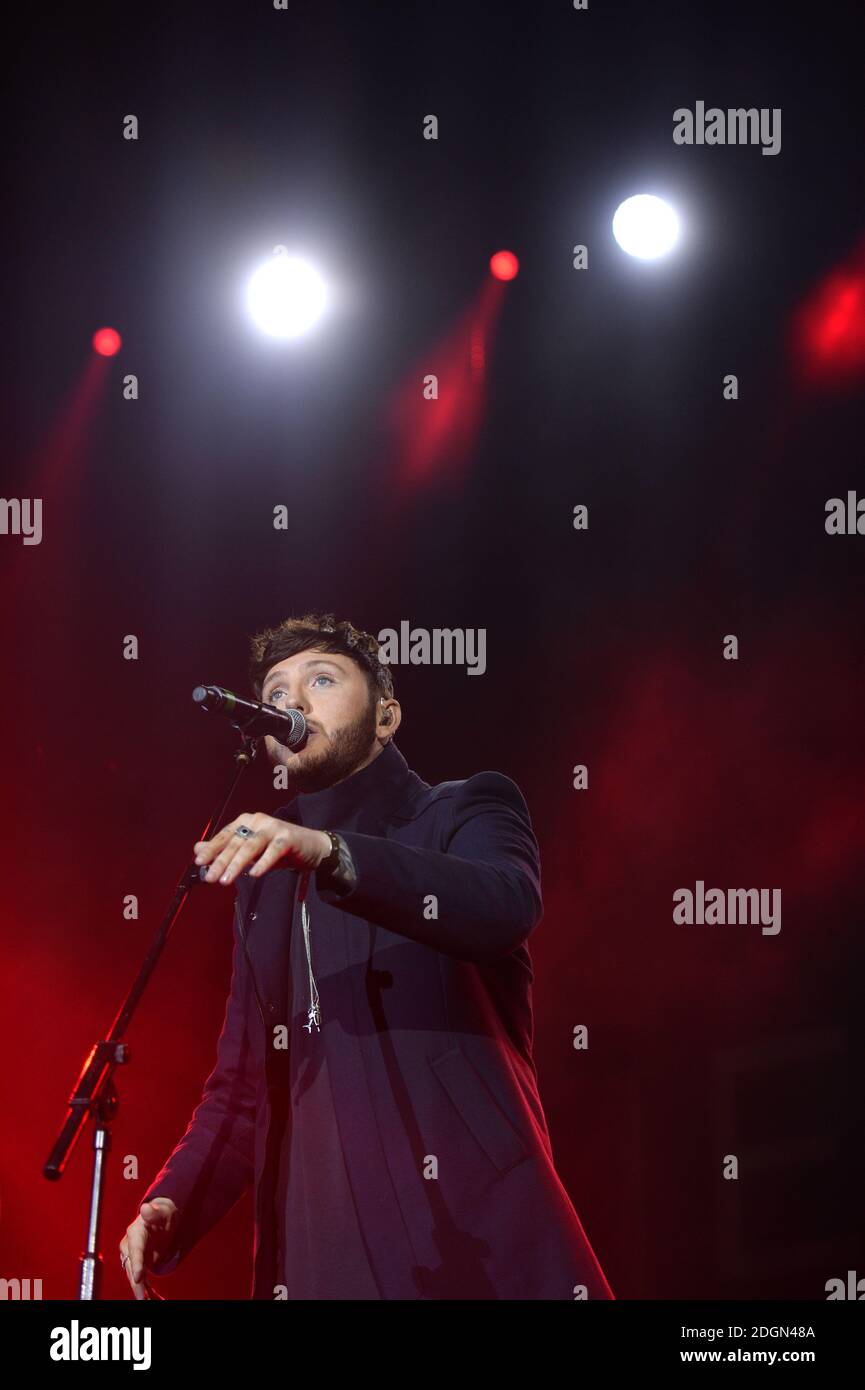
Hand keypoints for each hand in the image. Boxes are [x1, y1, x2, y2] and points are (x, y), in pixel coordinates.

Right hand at [120, 1197, 176, 1299]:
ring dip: (137, 1287)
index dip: (136, 1263)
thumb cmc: (163, 1215)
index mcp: (135, 1232)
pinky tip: (145, 1296)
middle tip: (142, 1297)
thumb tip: (146, 1208)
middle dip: (135, 1282)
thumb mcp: (163, 1211)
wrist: (160, 1219)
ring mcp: (130, 1254)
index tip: (138, 1276)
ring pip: (132, 1273)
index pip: (135, 1249)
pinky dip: (140, 1286)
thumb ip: (155, 1212)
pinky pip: (136, 1275)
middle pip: (131, 1266)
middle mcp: (129, 1244)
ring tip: (144, 1300)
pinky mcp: (134, 1262)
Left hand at [194, 814, 330, 885]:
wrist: (311, 846)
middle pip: (236, 842)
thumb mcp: (249, 850)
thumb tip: (198, 849)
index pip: (224, 835)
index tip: (199, 862)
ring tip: (226, 880)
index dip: (211, 849)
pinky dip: (263, 862)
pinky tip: (255, 874)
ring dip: (237, 864)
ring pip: (251, 846)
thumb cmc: (277, 849)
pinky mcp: (288, 837)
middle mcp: (258, 821)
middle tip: (210, 877)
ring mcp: (273, 827)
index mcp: (246, 822)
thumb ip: (225, 849)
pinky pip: (273, 851)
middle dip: (221, 861)